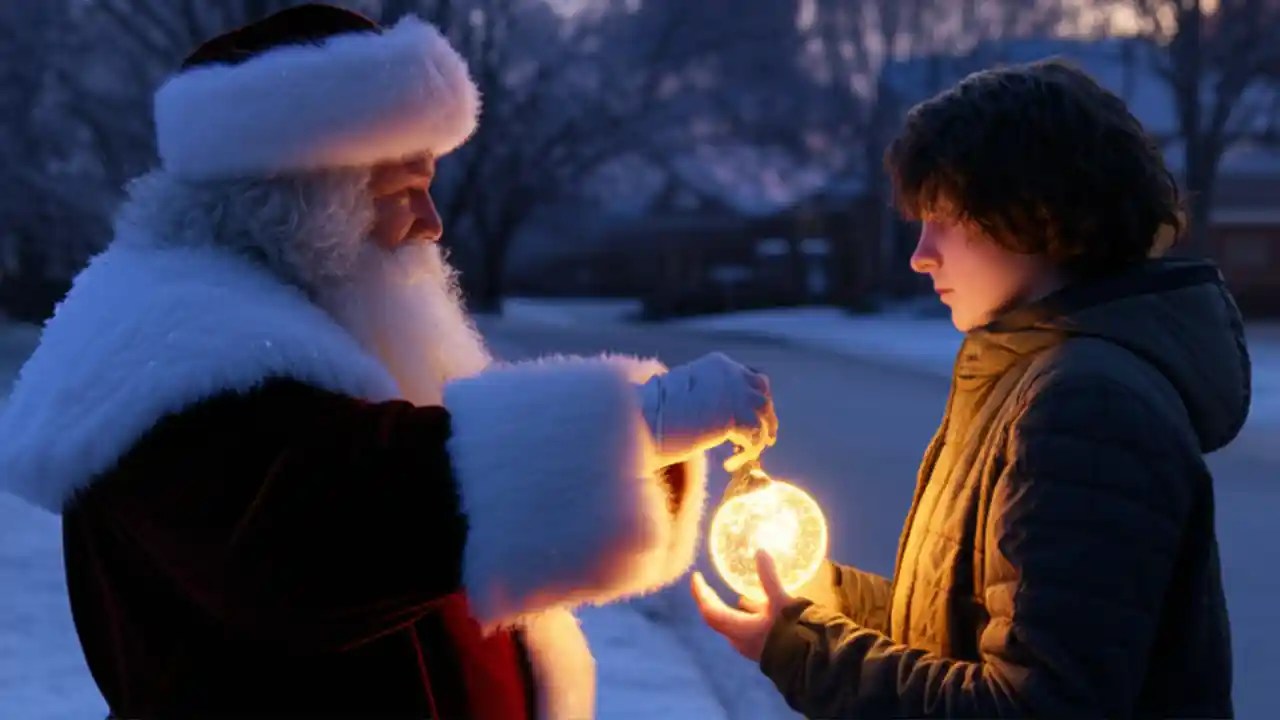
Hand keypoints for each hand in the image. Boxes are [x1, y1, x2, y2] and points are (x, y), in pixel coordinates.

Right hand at [636, 352, 777, 470]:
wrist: (647, 416)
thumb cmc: (655, 409)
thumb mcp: (685, 392)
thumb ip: (706, 397)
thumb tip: (718, 418)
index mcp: (718, 363)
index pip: (750, 377)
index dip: (753, 399)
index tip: (752, 419)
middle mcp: (732, 373)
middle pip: (763, 392)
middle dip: (765, 415)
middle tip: (764, 438)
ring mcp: (737, 393)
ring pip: (764, 414)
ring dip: (758, 437)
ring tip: (742, 455)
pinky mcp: (737, 416)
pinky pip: (755, 438)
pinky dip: (746, 454)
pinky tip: (729, 465)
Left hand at [691, 550, 794, 661]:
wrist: (810, 662)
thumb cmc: (793, 633)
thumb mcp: (781, 603)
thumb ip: (770, 578)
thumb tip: (760, 551)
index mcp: (738, 629)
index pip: (710, 610)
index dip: (700, 592)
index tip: (696, 576)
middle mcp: (738, 640)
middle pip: (716, 617)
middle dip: (710, 598)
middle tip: (705, 583)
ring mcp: (748, 646)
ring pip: (732, 623)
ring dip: (730, 608)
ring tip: (738, 593)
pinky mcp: (760, 649)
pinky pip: (745, 628)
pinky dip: (745, 615)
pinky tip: (759, 607)